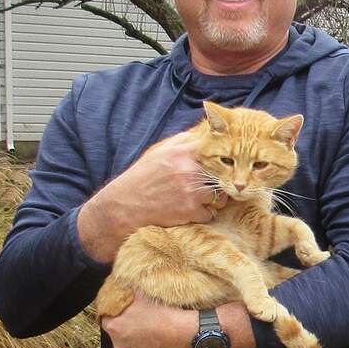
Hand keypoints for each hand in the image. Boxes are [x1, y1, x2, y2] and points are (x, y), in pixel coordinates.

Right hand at [79, 136, 222, 262]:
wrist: (125, 206)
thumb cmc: (141, 178)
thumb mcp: (158, 153)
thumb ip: (181, 142)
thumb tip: (201, 134)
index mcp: (181, 153)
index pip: (214, 148)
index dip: (221, 156)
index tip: (223, 162)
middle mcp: (189, 171)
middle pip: (222, 174)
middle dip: (221, 180)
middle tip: (217, 184)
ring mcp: (192, 192)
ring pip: (220, 196)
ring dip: (215, 199)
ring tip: (204, 198)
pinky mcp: (191, 211)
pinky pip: (211, 213)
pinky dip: (204, 214)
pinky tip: (193, 211)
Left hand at [101, 293, 196, 347]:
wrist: (186, 336)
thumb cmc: (165, 314)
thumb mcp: (144, 294)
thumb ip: (130, 291)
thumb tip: (124, 283)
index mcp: (115, 327)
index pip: (107, 320)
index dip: (117, 316)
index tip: (127, 314)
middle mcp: (118, 346)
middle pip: (118, 337)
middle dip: (127, 331)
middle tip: (143, 325)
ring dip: (137, 345)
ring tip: (153, 337)